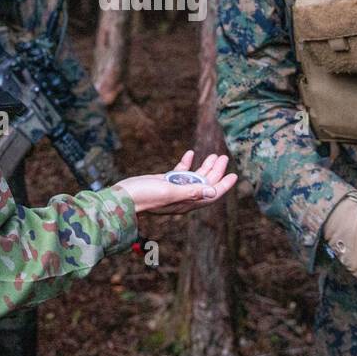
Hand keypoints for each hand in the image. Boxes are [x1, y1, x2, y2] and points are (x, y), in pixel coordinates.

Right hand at [114, 150, 236, 215]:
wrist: (122, 198)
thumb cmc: (144, 196)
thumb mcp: (169, 192)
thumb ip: (191, 191)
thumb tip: (213, 192)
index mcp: (186, 202)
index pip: (211, 194)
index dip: (224, 185)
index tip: (234, 175)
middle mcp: (182, 197)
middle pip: (205, 184)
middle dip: (216, 171)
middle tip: (224, 157)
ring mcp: (173, 190)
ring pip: (194, 178)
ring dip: (204, 166)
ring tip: (214, 155)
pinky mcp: (163, 183)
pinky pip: (179, 173)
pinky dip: (186, 163)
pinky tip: (189, 153)